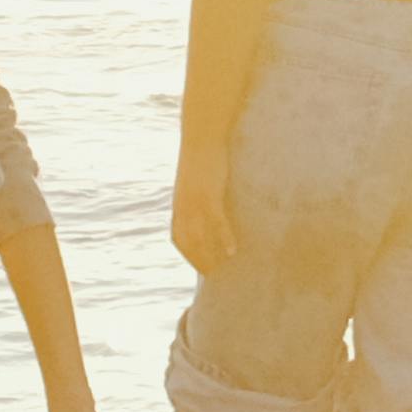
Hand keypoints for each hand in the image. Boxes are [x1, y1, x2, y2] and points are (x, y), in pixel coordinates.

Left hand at [171, 150, 232, 275]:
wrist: (202, 135)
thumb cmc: (203, 157)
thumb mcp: (196, 181)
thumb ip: (199, 197)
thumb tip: (210, 210)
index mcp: (180, 204)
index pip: (179, 238)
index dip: (189, 254)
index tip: (201, 267)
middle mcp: (183, 206)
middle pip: (188, 242)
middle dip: (199, 261)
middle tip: (214, 277)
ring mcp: (194, 201)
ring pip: (200, 237)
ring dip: (211, 256)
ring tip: (224, 270)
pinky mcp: (209, 193)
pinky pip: (216, 222)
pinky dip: (223, 238)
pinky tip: (232, 251)